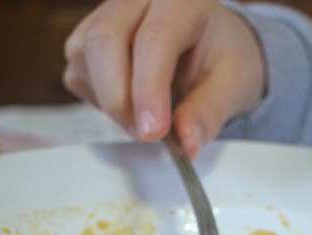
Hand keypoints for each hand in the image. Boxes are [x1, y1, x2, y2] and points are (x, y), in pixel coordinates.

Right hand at [63, 0, 265, 157]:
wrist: (212, 46)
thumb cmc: (223, 59)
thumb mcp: (234, 85)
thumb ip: (209, 111)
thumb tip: (187, 143)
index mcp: (181, 0)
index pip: (154, 39)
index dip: (148, 90)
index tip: (153, 132)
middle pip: (104, 40)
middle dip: (119, 99)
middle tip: (146, 135)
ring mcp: (106, 14)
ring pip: (83, 56)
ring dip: (109, 101)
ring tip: (144, 121)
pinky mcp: (87, 38)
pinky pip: (77, 73)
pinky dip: (99, 100)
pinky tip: (130, 104)